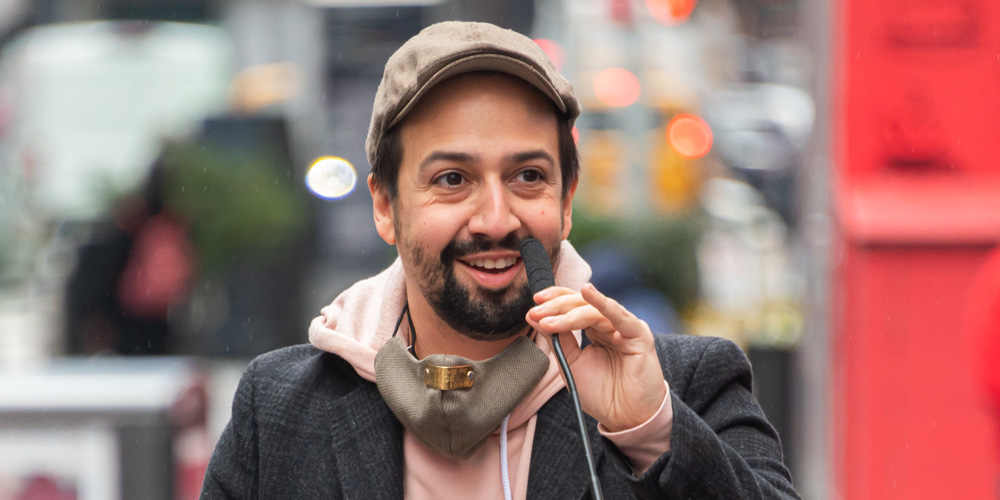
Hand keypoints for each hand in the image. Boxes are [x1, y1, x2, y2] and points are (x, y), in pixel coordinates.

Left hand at [525, 283, 667, 431]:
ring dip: (569, 312)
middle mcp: (611, 324)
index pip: (574, 306)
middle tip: (536, 312)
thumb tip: (537, 317)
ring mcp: (624, 328)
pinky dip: (603, 303)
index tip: (534, 304)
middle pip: (582, 304)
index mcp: (596, 329)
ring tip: (548, 319)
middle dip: (556, 307)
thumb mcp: (571, 364)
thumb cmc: (601, 394)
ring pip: (594, 310)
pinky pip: (619, 315)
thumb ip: (558, 340)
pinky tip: (588, 292)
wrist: (625, 418)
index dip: (555, 301)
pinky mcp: (639, 335)